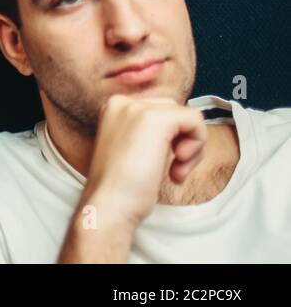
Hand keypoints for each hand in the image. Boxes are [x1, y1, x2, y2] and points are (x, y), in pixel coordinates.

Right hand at [59, 95, 206, 261]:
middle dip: (182, 140)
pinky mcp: (155, 119)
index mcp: (113, 108)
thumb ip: (146, 132)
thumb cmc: (120, 187)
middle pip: (173, 110)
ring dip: (190, 146)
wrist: (109, 205)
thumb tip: (180, 127)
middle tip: (175, 169)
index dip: (170, 136)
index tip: (163, 161)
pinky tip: (180, 166)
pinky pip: (194, 119)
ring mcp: (137, 108)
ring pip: (186, 115)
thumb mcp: (130, 148)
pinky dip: (197, 144)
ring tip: (177, 171)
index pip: (159, 109)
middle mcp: (122, 102)